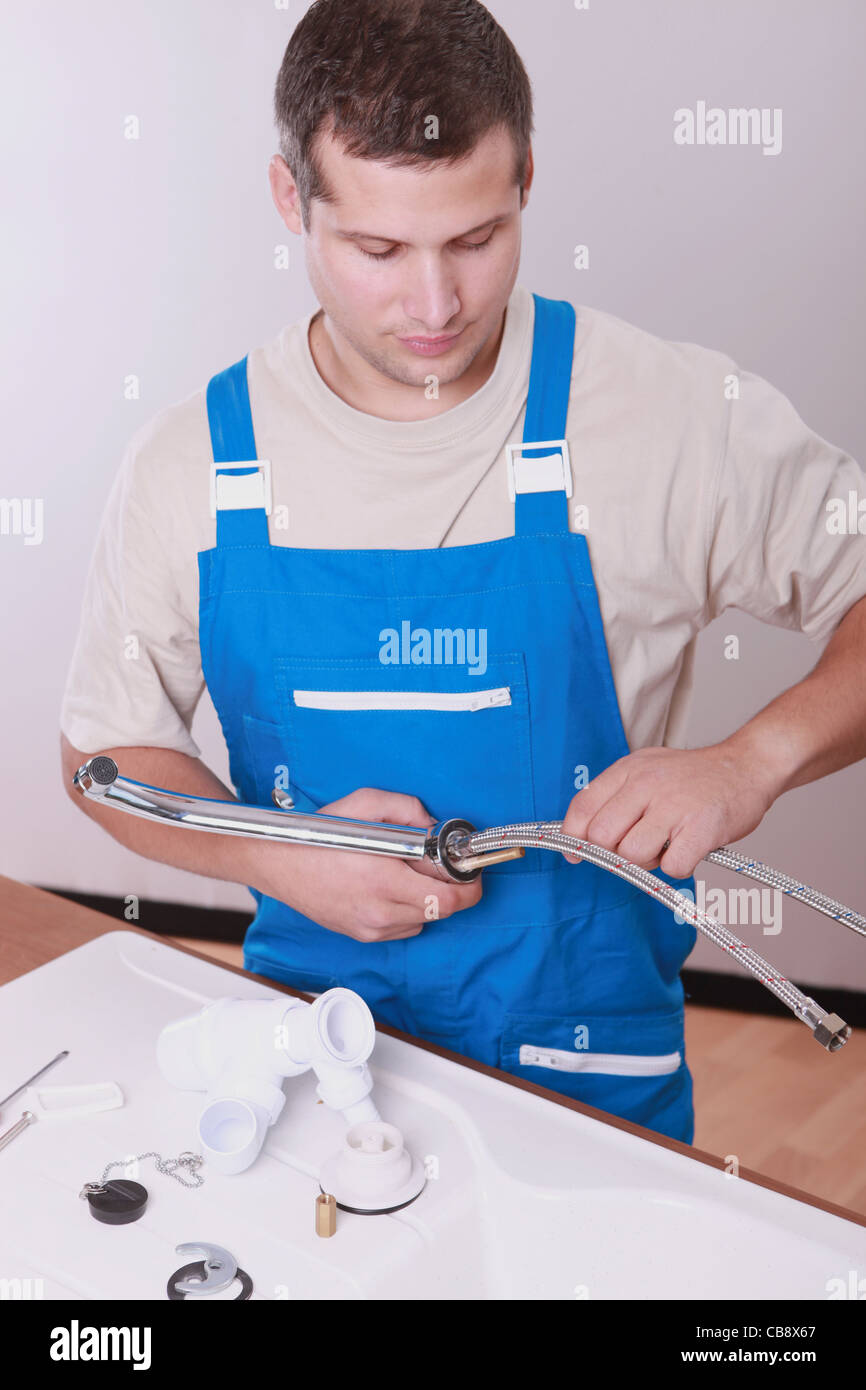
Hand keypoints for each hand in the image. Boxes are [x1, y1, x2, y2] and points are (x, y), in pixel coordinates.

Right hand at [248, 786, 481, 940]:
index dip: (469, 885)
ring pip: (425, 919)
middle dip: (450, 887)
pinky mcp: (363, 935)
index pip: (449, 899)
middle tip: (440, 864)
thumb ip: (408, 809)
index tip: (470, 870)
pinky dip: (407, 909)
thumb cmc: (316, 833)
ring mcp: (371, 927)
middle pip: (443, 910)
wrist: (277, 864)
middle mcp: (379, 911)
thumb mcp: (365, 804)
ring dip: (427, 898)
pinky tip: (389, 887)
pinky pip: (404, 927)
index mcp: (383, 878)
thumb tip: (434, 826)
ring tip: (405, 873)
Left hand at [560, 743, 779, 878]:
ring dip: (647, 861)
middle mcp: (647, 784)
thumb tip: (582, 836)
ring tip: (667, 844)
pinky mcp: (702, 827)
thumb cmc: (694, 778)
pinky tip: (688, 848)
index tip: (576, 853)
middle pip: (602, 837)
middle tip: (639, 845)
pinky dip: (677, 866)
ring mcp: (674, 805)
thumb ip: (615, 798)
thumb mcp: (647, 770)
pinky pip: (672, 866)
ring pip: (632, 855)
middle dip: (614, 853)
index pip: (582, 807)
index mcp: (628, 770)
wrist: (748, 765)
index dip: (572, 837)